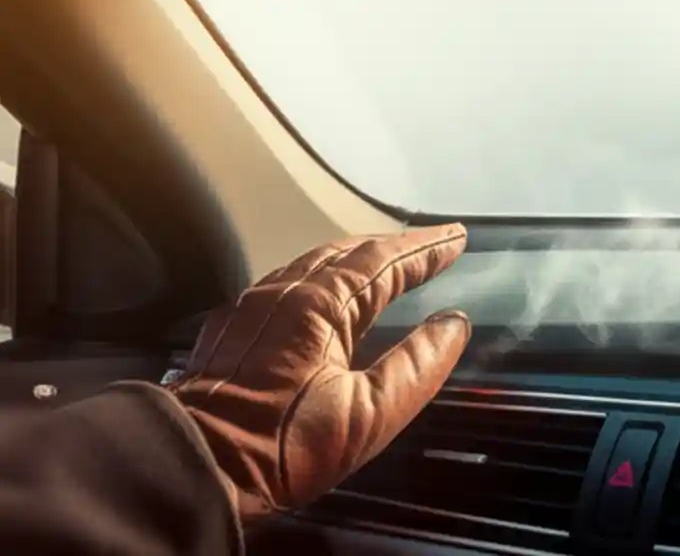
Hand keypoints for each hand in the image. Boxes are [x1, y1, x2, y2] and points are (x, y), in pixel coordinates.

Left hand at [168, 225, 471, 525]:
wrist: (195, 468)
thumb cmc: (282, 445)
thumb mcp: (367, 414)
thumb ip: (417, 365)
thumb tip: (453, 325)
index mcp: (319, 305)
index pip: (384, 262)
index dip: (425, 250)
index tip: (456, 238)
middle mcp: (283, 293)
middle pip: (347, 252)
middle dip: (393, 247)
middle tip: (430, 246)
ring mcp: (252, 308)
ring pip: (312, 264)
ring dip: (356, 258)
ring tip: (386, 262)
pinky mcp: (231, 330)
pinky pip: (285, 285)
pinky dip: (321, 278)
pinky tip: (324, 296)